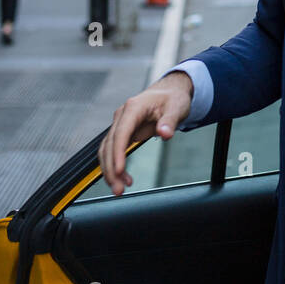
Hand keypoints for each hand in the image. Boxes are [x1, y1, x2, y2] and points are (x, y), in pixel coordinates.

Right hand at [98, 71, 192, 195]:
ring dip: (110, 170)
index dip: (118, 153)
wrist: (169, 93)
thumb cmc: (172, 99)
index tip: (119, 170)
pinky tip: (123, 178)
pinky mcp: (122, 132)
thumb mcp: (177, 108)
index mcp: (133, 107)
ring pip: (107, 150)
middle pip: (110, 144)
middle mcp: (122, 115)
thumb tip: (165, 134)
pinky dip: (115, 166)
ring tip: (119, 189)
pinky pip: (113, 151)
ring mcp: (120, 124)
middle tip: (119, 190)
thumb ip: (170, 121)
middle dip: (111, 168)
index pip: (121, 132)